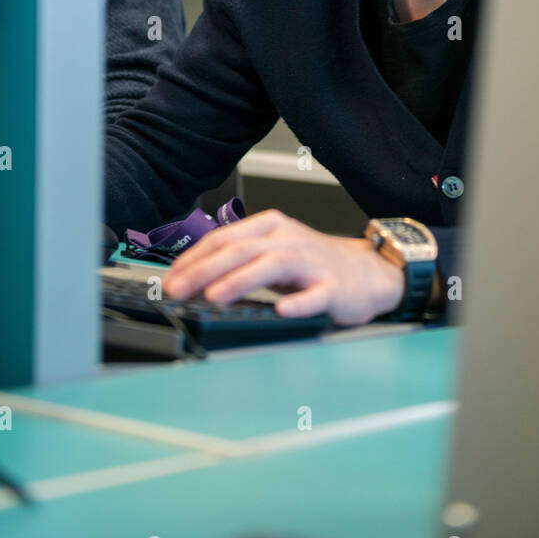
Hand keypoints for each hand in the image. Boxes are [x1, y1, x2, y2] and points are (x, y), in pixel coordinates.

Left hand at [162, 209, 404, 325]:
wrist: (368, 271)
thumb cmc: (315, 264)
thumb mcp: (274, 251)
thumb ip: (240, 260)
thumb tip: (194, 279)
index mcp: (271, 227)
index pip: (224, 237)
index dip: (194, 257)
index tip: (170, 277)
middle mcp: (288, 239)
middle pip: (242, 249)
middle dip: (205, 269)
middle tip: (179, 289)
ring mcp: (312, 262)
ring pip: (272, 265)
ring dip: (241, 280)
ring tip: (215, 296)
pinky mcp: (334, 287)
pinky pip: (315, 294)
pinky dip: (298, 302)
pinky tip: (282, 310)